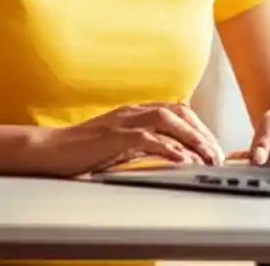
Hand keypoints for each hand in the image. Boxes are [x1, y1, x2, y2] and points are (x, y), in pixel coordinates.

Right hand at [36, 102, 223, 176]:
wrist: (51, 150)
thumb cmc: (83, 150)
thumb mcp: (121, 144)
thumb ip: (144, 143)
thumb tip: (172, 153)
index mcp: (135, 111)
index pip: (177, 110)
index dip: (199, 126)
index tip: (213, 146)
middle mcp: (132, 111)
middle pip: (178, 111)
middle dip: (202, 132)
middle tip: (217, 155)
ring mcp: (123, 122)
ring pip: (167, 120)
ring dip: (192, 138)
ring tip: (208, 157)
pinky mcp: (113, 137)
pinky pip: (147, 138)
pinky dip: (168, 148)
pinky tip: (182, 160)